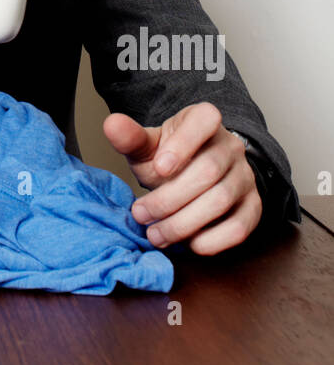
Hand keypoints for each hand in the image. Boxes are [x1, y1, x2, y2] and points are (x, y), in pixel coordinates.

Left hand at [102, 102, 262, 255]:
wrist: (192, 175)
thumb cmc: (167, 158)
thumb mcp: (146, 146)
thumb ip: (130, 137)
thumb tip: (112, 124)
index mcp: (205, 120)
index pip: (204, 121)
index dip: (183, 144)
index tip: (158, 168)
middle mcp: (231, 146)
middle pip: (208, 171)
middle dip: (169, 198)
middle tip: (141, 214)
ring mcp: (245, 176)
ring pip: (221, 200)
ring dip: (184, 222)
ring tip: (156, 234)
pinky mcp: (252, 207)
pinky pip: (240, 226)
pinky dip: (213, 240)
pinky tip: (188, 243)